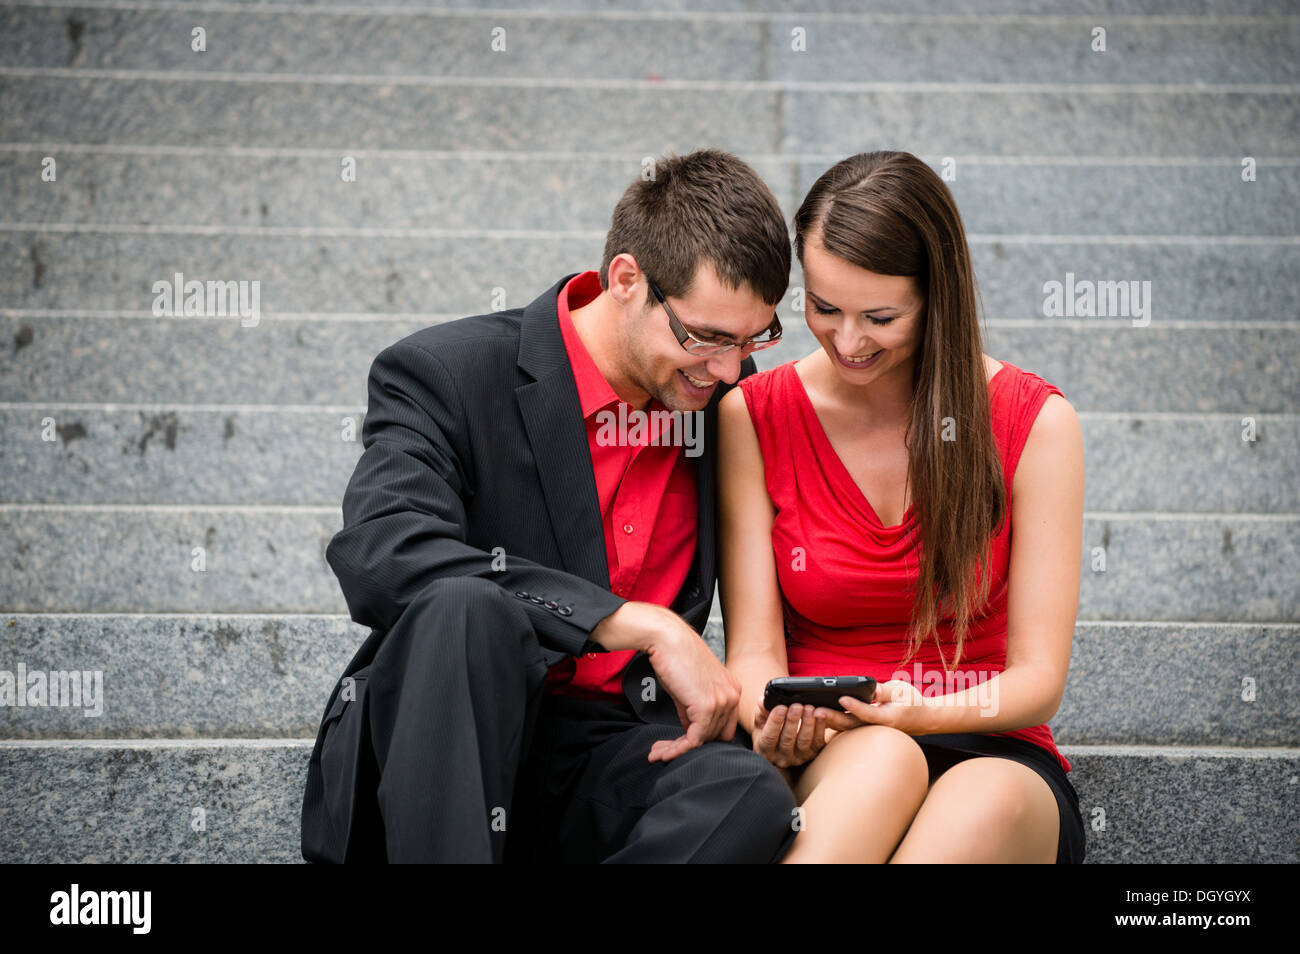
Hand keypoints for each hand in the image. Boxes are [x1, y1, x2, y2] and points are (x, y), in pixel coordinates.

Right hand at [595, 602, 740, 762]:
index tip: (678, 745)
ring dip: (678, 749)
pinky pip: (694, 739)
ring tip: (657, 751)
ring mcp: (722, 702)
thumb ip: (694, 712)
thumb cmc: (676, 657)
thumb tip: (689, 731)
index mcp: (732, 689)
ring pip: (703, 740)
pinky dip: (677, 748)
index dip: (702, 739)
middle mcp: (732, 696)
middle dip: (689, 746)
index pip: (723, 727)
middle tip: (663, 751)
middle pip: (715, 737)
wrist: (667, 639)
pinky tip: (663, 750)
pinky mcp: (706, 707)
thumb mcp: (690, 688)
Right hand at [751, 701, 829, 768]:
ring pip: (804, 741)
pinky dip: (820, 728)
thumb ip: (762, 711)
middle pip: (788, 739)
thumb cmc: (767, 731)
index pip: (769, 737)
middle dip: (793, 721)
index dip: (775, 722)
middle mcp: (781, 757)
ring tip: (809, 709)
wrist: (781, 744)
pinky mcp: (812, 754)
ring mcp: (798, 757)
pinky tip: (820, 715)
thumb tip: (762, 701)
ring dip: (808, 724)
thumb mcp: (760, 722)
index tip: (781, 708)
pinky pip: (817, 742)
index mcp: (765, 749)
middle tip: (797, 706)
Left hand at [817, 679, 931, 735]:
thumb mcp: (903, 691)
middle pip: (851, 724)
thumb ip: (886, 691)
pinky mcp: (865, 730)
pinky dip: (832, 723)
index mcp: (889, 718)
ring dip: (828, 722)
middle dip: (832, 717)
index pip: (869, 712)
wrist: (922, 720)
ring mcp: (870, 731)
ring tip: (810, 714)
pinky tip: (816, 718)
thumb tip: (872, 690)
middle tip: (815, 710)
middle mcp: (877, 728)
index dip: (855, 706)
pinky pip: (847, 728)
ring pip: (846, 728)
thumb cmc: (912, 702)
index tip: (841, 698)